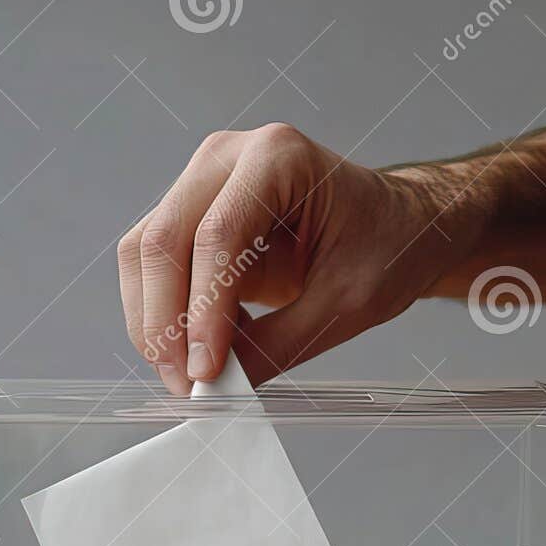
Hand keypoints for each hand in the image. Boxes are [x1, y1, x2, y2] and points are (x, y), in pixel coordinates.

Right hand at [118, 123, 460, 393]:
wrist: (400, 227)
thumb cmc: (389, 246)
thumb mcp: (346, 305)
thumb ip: (278, 345)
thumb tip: (218, 388)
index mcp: (277, 157)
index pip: (217, 234)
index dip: (202, 310)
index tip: (204, 372)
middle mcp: (228, 157)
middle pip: (162, 240)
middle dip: (163, 321)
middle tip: (183, 385)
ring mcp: (204, 182)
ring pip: (145, 254)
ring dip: (156, 321)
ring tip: (193, 375)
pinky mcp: (194, 216)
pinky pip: (158, 267)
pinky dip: (169, 314)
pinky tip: (206, 348)